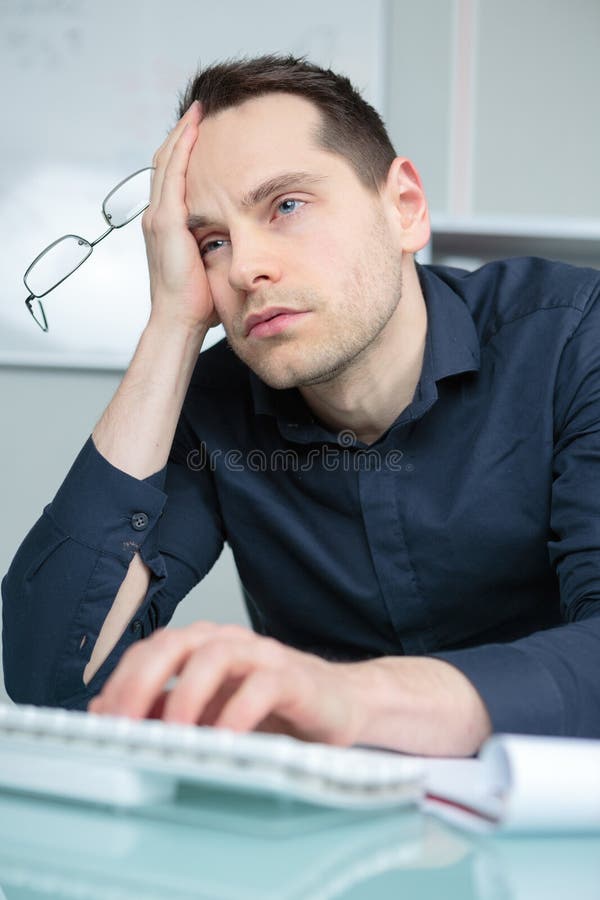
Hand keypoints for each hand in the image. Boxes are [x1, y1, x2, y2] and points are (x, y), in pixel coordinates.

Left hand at [87, 622, 491, 754]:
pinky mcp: (295, 677)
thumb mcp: (210, 710)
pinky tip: (224, 738)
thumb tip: (106, 712)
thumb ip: (163, 706)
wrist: (341, 704)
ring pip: (217, 655)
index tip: (104, 720)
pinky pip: (263, 686)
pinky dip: (238, 712)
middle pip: (176, 643)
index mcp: (204, 644)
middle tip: (125, 723)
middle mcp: (230, 641)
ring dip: (187, 694)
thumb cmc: (272, 709)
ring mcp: (264, 655)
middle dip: (143, 683)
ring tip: (174, 732)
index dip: (123, 681)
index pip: (152, 649)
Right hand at [142, 101, 218, 331]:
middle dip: (183, 133)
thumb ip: (218, 246)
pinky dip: (182, 150)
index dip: (186, 151)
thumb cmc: (196, 303)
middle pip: (166, 162)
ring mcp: (158, 218)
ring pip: (167, 162)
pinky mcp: (166, 223)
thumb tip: (242, 240)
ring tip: (199, 110)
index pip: (173, 177)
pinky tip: (195, 132)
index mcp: (166, 226)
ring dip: (182, 134)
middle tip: (201, 109)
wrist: (180, 321)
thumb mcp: (210, 265)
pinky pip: (173, 176)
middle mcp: (157, 217)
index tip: (204, 130)